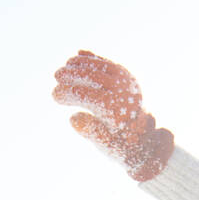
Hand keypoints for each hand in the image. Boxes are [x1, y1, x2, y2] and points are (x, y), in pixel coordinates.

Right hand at [52, 50, 173, 181]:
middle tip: (56, 75)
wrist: (143, 135)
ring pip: (101, 66)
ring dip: (81, 64)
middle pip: (95, 77)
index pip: (89, 97)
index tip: (55, 94)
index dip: (70, 94)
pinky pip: (107, 63)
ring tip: (65, 66)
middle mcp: (123, 92)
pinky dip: (93, 58)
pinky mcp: (126, 75)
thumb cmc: (119, 142)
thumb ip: (91, 131)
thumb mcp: (106, 144)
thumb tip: (73, 118)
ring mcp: (126, 81)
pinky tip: (77, 56)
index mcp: (117, 110)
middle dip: (73, 75)